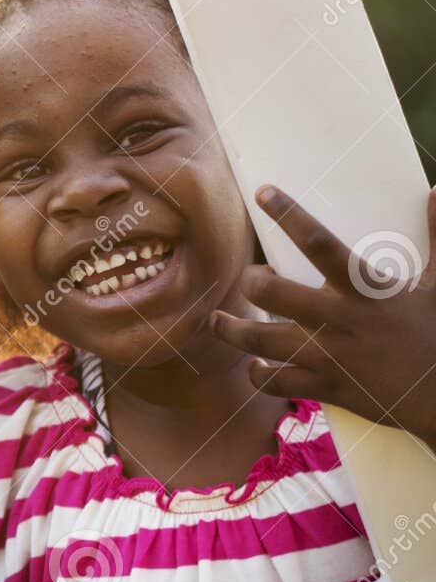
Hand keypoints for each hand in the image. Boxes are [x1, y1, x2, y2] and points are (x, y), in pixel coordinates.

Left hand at [210, 184, 435, 447]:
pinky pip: (275, 382)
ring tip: (216, 321)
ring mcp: (327, 356)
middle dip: (250, 281)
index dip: (289, 215)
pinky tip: (253, 365)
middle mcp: (338, 320)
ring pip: (259, 341)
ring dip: (231, 330)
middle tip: (248, 277)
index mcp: (365, 289)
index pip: (319, 242)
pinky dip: (258, 374)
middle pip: (271, 292)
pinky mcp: (323, 387)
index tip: (263, 193)